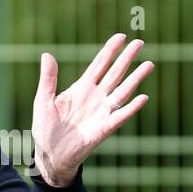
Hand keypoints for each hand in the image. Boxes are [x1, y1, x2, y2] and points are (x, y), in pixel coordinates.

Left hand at [32, 34, 152, 186]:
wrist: (49, 155)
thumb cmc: (45, 128)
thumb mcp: (43, 100)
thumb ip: (48, 79)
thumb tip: (47, 55)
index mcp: (81, 88)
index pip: (99, 65)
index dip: (110, 50)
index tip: (121, 36)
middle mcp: (95, 97)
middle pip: (115, 73)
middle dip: (127, 58)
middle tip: (140, 42)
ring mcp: (102, 112)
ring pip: (122, 91)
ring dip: (135, 78)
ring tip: (149, 64)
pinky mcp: (105, 128)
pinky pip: (121, 116)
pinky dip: (131, 108)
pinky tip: (142, 98)